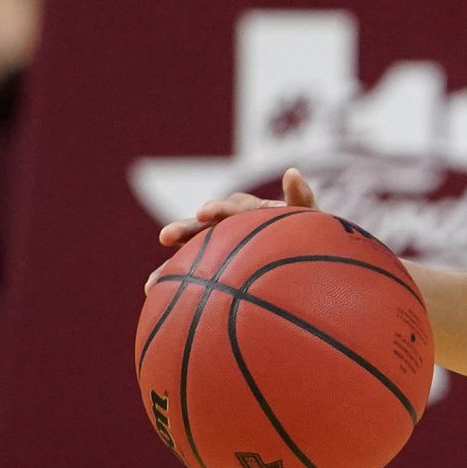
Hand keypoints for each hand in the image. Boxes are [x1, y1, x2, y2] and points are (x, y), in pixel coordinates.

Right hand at [146, 168, 317, 289]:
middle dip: (186, 230)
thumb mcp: (312, 220)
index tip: (205, 213)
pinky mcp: (217, 269)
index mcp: (252, 212)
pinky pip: (193, 277)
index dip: (218, 210)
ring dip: (171, 264)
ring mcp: (222, 248)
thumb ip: (301, 199)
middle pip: (204, 227)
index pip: (234, 207)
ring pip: (193, 254)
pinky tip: (154, 295)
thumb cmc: (313, 239)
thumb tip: (292, 172)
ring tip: (153, 282)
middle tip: (166, 236)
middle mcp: (232, 227)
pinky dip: (174, 284)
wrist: (312, 265)